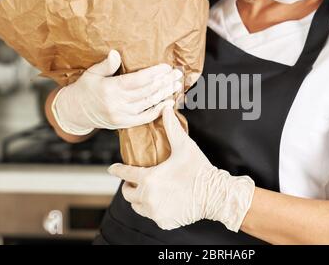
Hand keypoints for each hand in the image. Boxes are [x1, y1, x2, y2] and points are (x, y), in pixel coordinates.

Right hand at [52, 50, 182, 134]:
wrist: (75, 112)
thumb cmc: (85, 88)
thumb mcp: (92, 73)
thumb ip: (106, 65)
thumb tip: (116, 53)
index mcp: (110, 88)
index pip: (138, 80)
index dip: (154, 73)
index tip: (166, 66)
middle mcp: (117, 103)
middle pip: (147, 91)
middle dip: (164, 82)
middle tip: (178, 74)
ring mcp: (122, 115)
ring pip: (148, 104)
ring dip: (165, 95)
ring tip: (176, 86)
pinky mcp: (124, 124)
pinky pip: (145, 118)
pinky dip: (158, 110)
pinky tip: (169, 102)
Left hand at [108, 106, 254, 231]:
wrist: (215, 195)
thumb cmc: (199, 170)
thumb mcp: (184, 147)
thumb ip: (172, 128)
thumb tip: (165, 107)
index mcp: (149, 179)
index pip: (125, 173)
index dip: (117, 169)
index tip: (112, 168)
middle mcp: (148, 197)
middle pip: (128, 193)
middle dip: (129, 185)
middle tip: (135, 180)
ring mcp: (155, 212)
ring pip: (137, 206)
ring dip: (140, 198)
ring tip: (148, 190)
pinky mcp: (164, 222)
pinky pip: (152, 215)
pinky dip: (153, 209)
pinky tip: (162, 201)